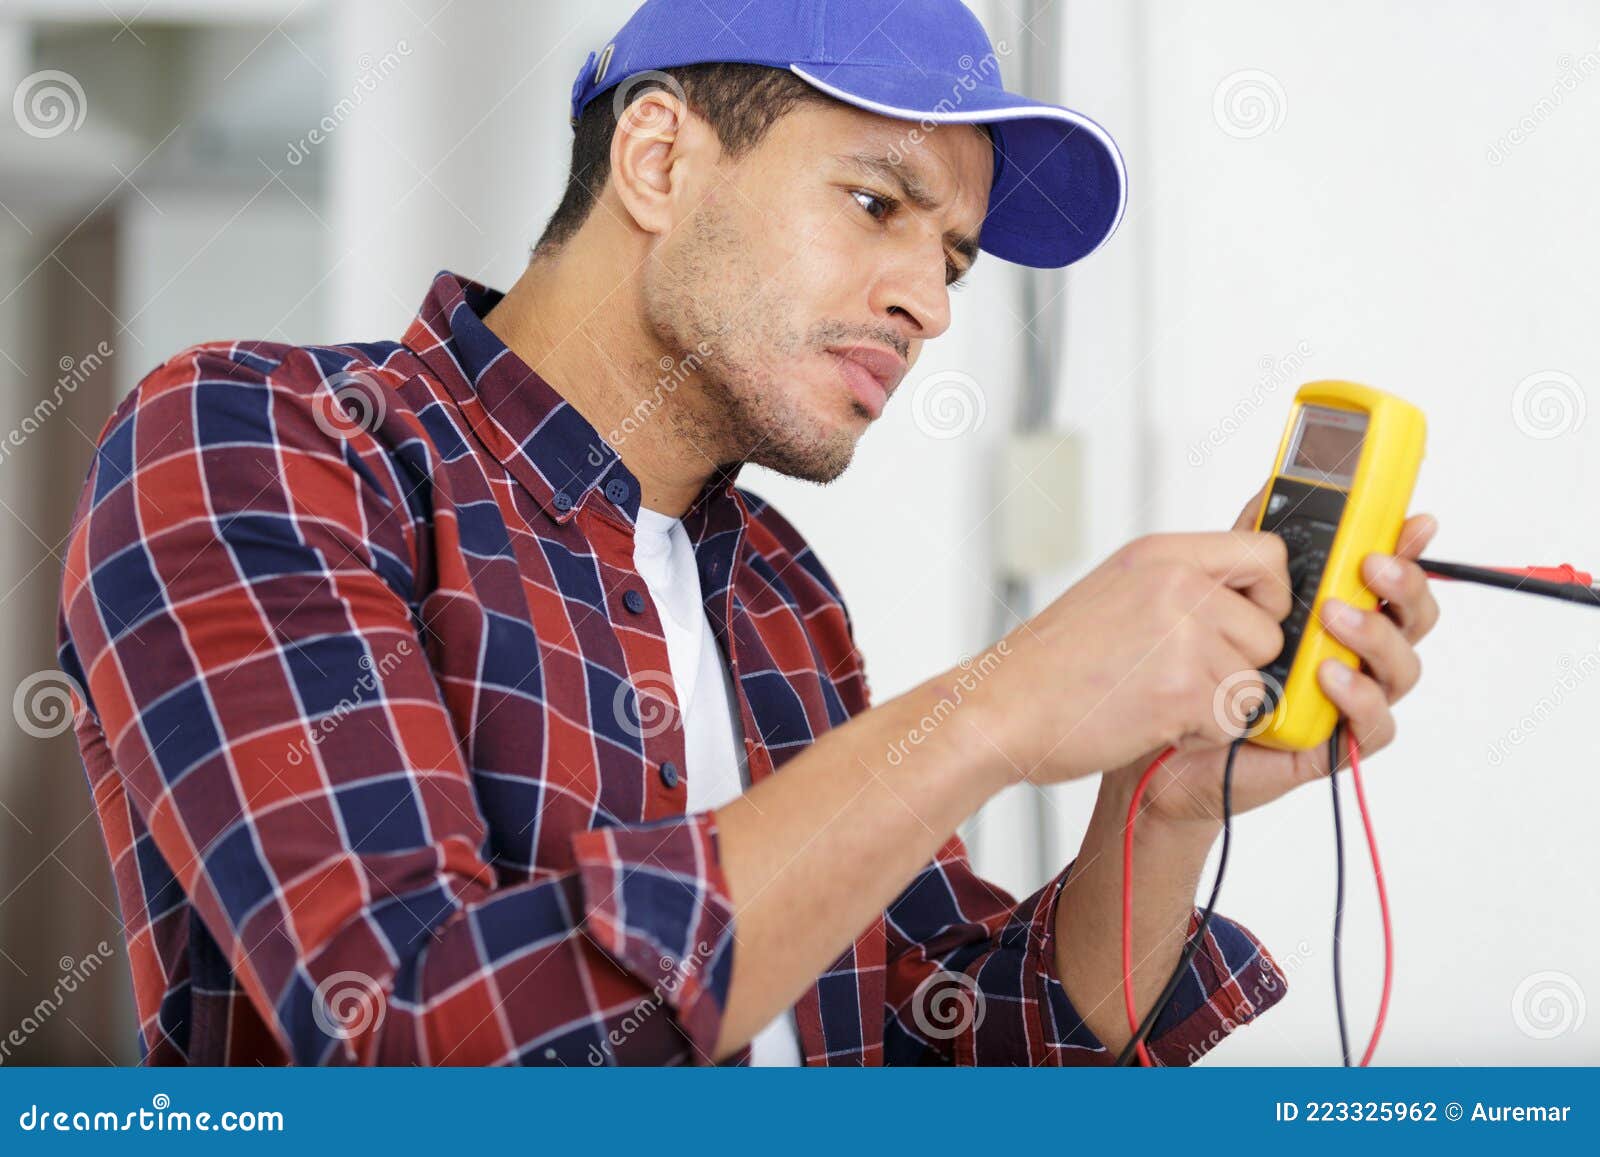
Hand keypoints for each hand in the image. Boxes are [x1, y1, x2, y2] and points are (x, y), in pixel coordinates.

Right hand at [972, 524, 1292, 786]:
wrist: (998, 709)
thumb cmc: (1048, 667)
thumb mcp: (1116, 594)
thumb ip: (1177, 585)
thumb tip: (1242, 596)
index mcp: (1160, 555)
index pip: (1266, 553)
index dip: (1270, 596)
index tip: (1249, 622)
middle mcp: (1176, 583)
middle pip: (1269, 629)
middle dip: (1239, 665)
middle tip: (1183, 678)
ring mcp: (1181, 633)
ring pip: (1254, 681)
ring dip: (1216, 705)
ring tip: (1157, 703)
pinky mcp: (1183, 687)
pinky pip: (1234, 719)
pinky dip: (1201, 735)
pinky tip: (1153, 724)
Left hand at [1109, 484, 1440, 826]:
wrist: (1157, 738)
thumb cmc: (1190, 666)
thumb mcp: (1220, 590)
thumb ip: (1255, 542)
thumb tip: (1276, 482)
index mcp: (1332, 609)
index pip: (1387, 576)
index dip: (1408, 548)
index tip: (1413, 522)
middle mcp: (1349, 652)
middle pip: (1411, 617)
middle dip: (1403, 586)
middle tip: (1370, 567)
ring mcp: (1346, 697)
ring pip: (1401, 667)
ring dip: (1377, 637)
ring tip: (1335, 618)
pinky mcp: (1332, 741)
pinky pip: (1375, 726)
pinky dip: (1360, 698)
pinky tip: (1329, 677)